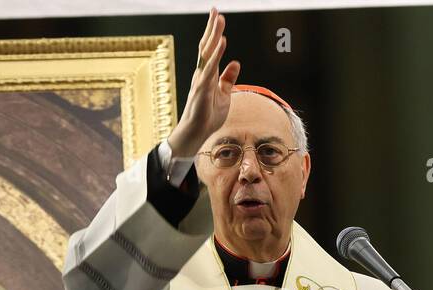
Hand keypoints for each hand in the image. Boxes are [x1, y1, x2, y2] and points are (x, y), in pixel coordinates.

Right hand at [166, 8, 240, 157]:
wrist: (196, 134)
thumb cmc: (207, 117)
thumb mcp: (223, 95)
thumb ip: (228, 79)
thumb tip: (236, 62)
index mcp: (207, 74)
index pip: (211, 49)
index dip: (214, 32)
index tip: (217, 16)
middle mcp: (202, 73)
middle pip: (207, 46)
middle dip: (212, 28)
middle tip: (216, 10)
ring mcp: (200, 80)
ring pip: (207, 53)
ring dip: (214, 36)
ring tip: (219, 20)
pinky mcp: (201, 90)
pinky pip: (210, 69)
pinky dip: (216, 55)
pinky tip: (222, 43)